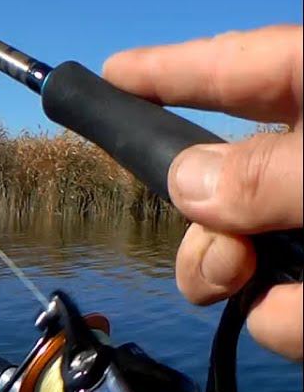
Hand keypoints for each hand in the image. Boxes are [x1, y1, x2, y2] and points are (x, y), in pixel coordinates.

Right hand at [103, 24, 302, 360]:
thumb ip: (269, 172)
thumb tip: (187, 185)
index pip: (236, 67)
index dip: (166, 70)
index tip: (107, 75)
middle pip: (230, 183)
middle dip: (208, 234)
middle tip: (224, 265)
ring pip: (254, 259)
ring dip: (257, 293)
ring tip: (296, 311)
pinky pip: (292, 307)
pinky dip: (293, 324)